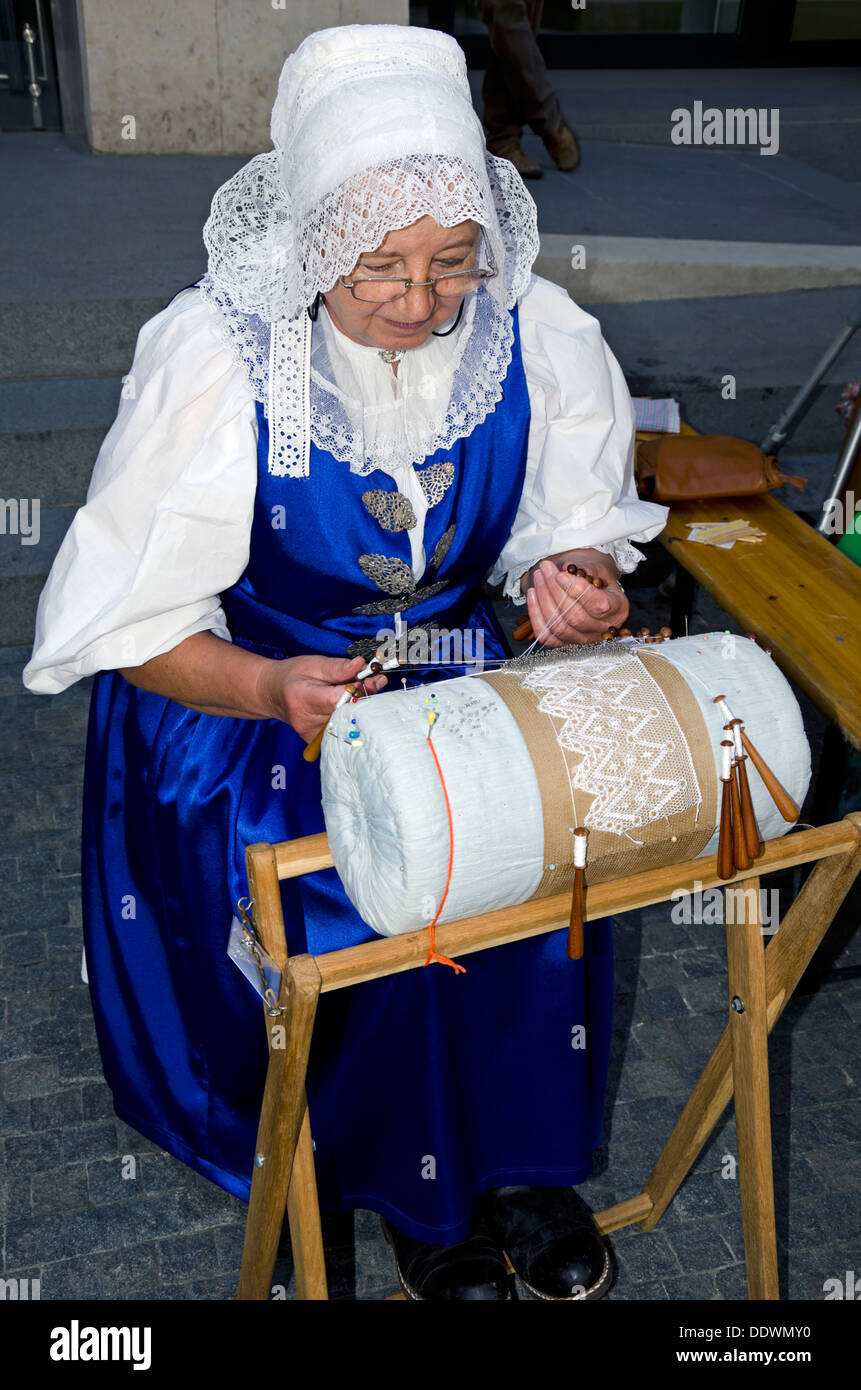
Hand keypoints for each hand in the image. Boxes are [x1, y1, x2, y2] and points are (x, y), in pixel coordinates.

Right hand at [256, 653, 387, 741]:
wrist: (273, 694)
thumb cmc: (292, 676)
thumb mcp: (312, 664)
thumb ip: (337, 667)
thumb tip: (360, 665)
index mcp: (302, 698)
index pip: (337, 700)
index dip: (358, 690)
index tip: (372, 677)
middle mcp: (306, 721)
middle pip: (346, 712)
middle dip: (365, 696)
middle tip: (374, 681)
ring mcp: (312, 735)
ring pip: (348, 722)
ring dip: (360, 706)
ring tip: (360, 691)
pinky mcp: (318, 743)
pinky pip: (344, 730)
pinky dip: (353, 717)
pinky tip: (352, 706)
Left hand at [524, 557, 628, 646]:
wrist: (590, 592)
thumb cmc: (596, 580)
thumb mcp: (599, 569)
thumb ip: (587, 568)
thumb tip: (568, 568)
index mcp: (618, 608)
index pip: (598, 605)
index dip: (577, 590)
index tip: (560, 574)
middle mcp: (603, 628)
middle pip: (576, 617)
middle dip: (555, 590)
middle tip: (545, 569)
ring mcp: (584, 640)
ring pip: (559, 627)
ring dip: (543, 600)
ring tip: (538, 577)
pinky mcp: (565, 644)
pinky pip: (547, 636)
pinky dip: (536, 615)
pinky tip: (533, 594)